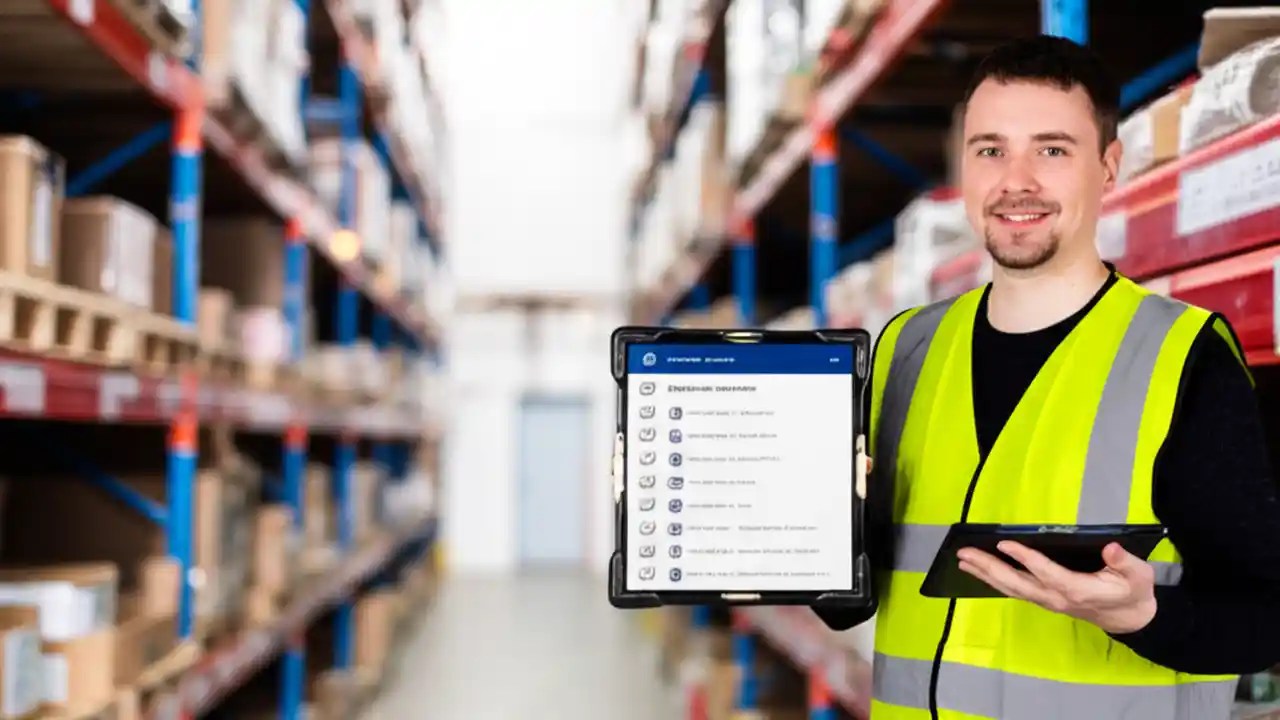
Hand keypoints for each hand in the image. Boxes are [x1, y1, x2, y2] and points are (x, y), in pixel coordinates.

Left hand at [956, 540, 1157, 634]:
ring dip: (986, 574)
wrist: (1131, 619)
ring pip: (1012, 589)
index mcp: (1079, 590)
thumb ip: (1125, 563)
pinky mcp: (1044, 600)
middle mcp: (1057, 598)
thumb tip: (1112, 549)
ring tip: (963, 560)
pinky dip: (995, 580)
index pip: (1047, 573)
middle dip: (990, 568)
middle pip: (1018, 584)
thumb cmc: (1133, 592)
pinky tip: (980, 571)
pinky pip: (1015, 591)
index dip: (1026, 559)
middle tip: (964, 553)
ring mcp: (1048, 602)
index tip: (1005, 543)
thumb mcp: (1138, 575)